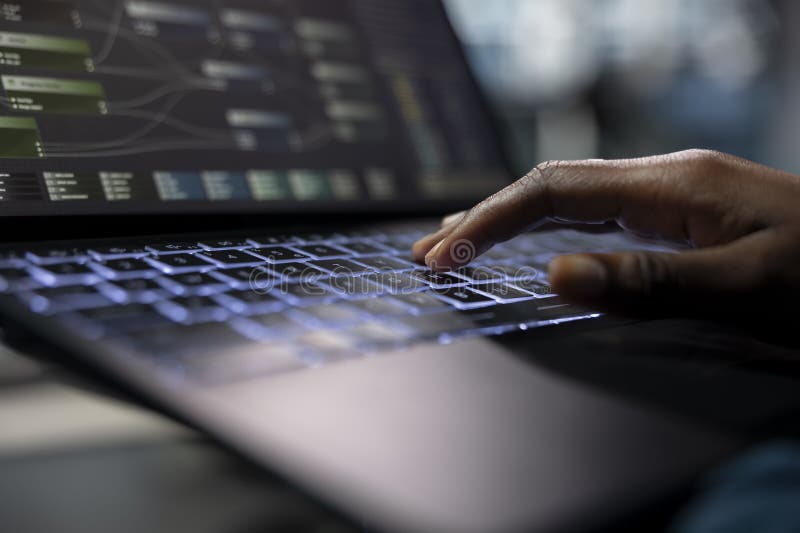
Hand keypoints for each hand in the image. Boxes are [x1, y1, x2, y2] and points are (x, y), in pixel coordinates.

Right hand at [412, 150, 799, 313]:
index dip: (492, 219)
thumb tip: (553, 273)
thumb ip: (648, 281)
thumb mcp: (745, 287)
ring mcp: (670, 197)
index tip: (446, 255)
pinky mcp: (679, 218)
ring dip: (508, 221)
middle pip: (550, 187)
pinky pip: (595, 216)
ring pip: (568, 199)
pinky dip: (547, 230)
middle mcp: (662, 181)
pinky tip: (530, 245)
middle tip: (429, 253)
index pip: (554, 190)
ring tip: (457, 246)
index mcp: (671, 185)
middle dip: (484, 216)